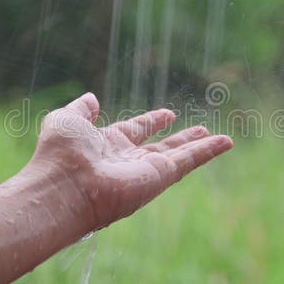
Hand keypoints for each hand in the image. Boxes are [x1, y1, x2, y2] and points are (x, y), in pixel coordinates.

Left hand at [25, 92, 233, 228]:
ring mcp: (145, 171)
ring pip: (180, 156)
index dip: (151, 122)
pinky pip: (188, 162)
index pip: (134, 131)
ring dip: (201, 147)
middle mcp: (128, 160)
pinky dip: (208, 152)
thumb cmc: (59, 154)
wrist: (64, 185)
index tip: (168, 114)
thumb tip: (91, 97)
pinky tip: (225, 142)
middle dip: (181, 138)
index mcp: (106, 145)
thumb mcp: (67, 120)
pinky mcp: (159, 178)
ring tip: (223, 139)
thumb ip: (82, 109)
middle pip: (161, 147)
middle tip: (200, 130)